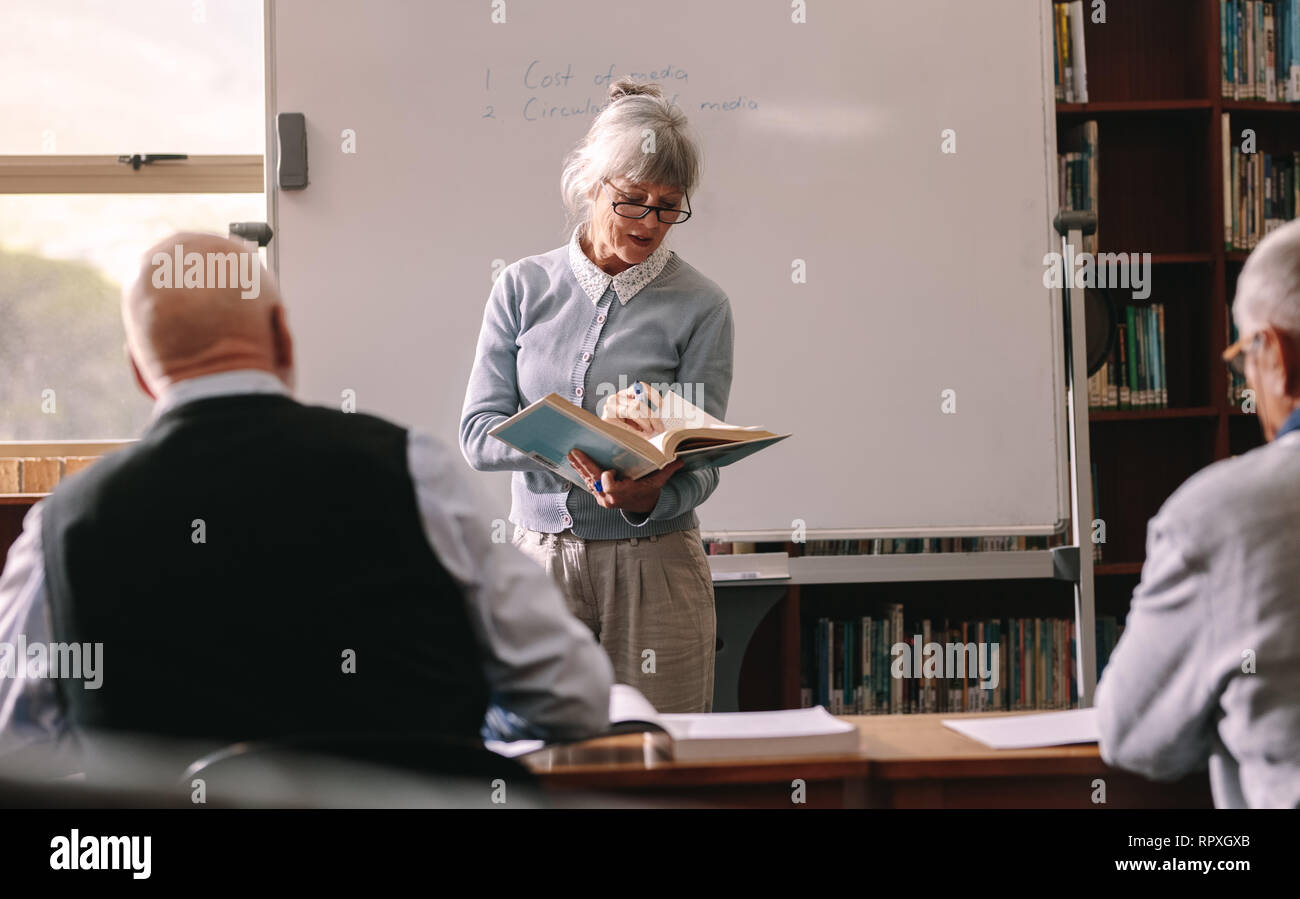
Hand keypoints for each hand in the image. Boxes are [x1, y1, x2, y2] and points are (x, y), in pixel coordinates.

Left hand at [567, 449, 682, 514]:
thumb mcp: (659, 480)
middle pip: (594, 481)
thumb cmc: (649, 489)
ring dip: (579, 467)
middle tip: (574, 452)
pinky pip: (588, 483)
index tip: (610, 470)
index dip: (607, 478)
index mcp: (623, 494)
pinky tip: (574, 462)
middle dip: (584, 465)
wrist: (643, 505)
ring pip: (588, 481)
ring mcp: (603, 499)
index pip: (610, 486)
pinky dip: (582, 472)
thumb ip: (668, 469)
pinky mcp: (598, 497)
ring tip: (571, 454)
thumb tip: (680, 459)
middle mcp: (610, 499)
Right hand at [599, 381, 665, 435]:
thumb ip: (647, 415)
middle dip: (653, 417)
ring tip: (650, 431)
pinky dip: (637, 432)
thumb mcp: (637, 419)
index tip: (661, 405)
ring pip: (634, 411)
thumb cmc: (624, 428)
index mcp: (626, 394)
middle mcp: (617, 398)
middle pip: (639, 403)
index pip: (641, 387)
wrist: (605, 439)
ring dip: (645, 423)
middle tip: (660, 427)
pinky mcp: (607, 418)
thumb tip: (660, 419)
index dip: (653, 394)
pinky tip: (642, 436)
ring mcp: (610, 407)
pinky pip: (626, 424)